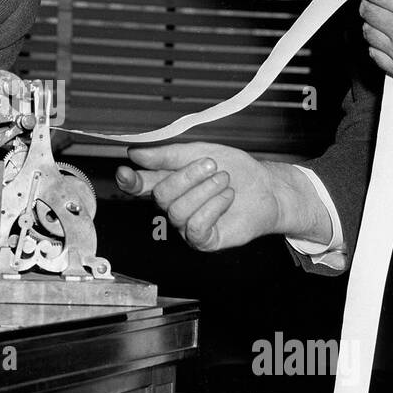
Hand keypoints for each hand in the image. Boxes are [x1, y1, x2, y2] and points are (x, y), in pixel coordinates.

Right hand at [115, 143, 329, 251]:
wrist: (267, 188)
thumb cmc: (236, 171)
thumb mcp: (202, 152)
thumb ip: (169, 155)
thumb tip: (137, 154)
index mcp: (170, 183)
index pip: (140, 185)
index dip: (130, 181)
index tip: (125, 172)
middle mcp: (175, 206)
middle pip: (161, 195)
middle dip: (187, 176)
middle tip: (211, 165)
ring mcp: (188, 225)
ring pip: (178, 211)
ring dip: (204, 190)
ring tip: (224, 180)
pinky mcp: (205, 240)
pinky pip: (195, 227)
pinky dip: (212, 207)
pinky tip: (226, 197)